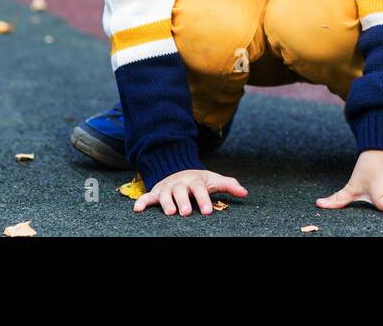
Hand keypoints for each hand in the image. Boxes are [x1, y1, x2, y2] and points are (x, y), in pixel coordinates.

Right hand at [133, 169, 247, 215]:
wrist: (177, 168)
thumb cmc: (198, 180)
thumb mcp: (213, 180)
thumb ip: (229, 185)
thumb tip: (245, 192)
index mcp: (194, 180)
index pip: (199, 188)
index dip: (203, 199)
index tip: (207, 211)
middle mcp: (180, 183)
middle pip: (181, 191)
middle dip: (183, 201)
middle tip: (187, 213)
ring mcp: (167, 187)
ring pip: (165, 194)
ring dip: (166, 202)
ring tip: (170, 213)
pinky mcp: (156, 193)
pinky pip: (147, 197)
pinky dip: (142, 202)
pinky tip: (137, 210)